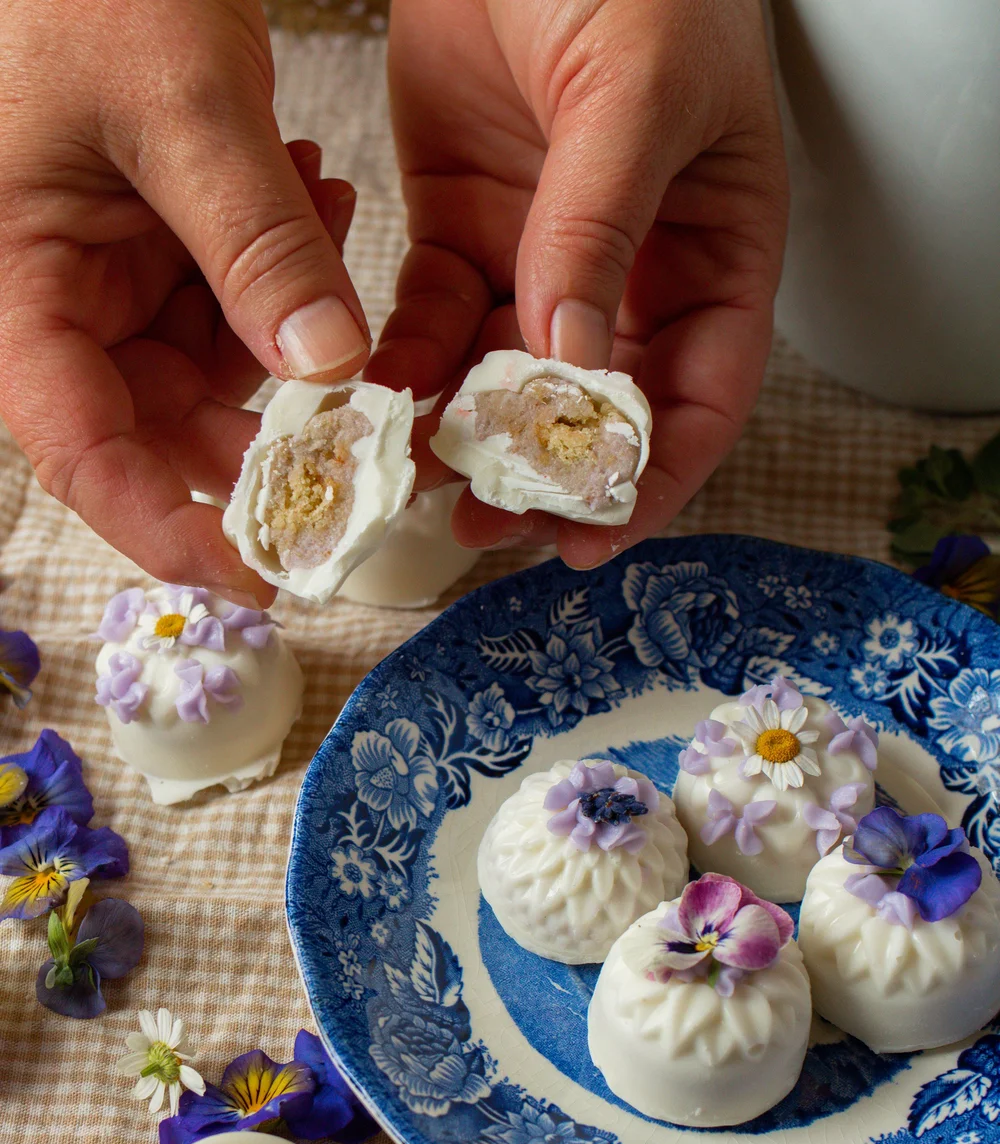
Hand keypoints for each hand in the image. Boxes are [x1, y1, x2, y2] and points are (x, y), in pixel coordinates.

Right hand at [0, 0, 370, 603]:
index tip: (264, 574)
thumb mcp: (180, 103)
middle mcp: (57, 299)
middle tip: (363, 423)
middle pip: (159, 425)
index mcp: (15, 287)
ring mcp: (110, 274)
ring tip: (324, 215)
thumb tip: (332, 368)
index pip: (82, 454)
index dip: (169, 528)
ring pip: (213, 367)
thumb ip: (255, 242)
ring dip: (293, 330)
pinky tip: (318, 192)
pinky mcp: (158, 242)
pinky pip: (235, 300)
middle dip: (267, 429)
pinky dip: (289, 270)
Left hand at [370, 0, 787, 566]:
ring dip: (462, 435)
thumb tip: (568, 358)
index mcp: (715, 250)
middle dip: (542, 475)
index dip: (652, 473)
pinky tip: (379, 395)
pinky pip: (432, 319)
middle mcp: (632, 271)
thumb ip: (601, 227)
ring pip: (504, 378)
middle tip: (486, 526)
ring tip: (416, 480)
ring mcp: (541, 255)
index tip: (590, 531)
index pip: (700, 392)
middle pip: (594, 407)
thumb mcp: (637, 93)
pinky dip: (406, 362)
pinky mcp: (460, 227)